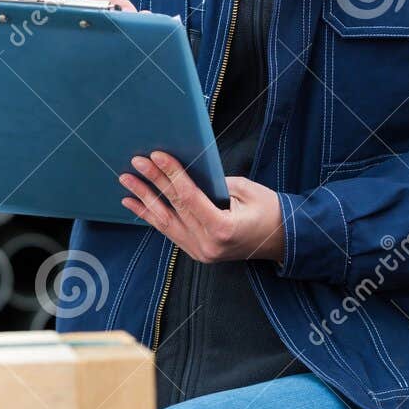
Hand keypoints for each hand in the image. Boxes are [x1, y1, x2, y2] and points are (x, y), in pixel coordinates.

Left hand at [118, 151, 285, 263]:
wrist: (282, 240)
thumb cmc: (269, 210)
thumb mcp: (246, 189)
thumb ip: (214, 183)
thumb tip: (183, 171)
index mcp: (222, 229)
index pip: (189, 198)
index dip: (171, 174)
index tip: (155, 156)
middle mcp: (207, 245)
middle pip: (174, 208)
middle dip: (153, 183)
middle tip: (135, 164)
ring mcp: (200, 253)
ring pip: (165, 223)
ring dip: (144, 200)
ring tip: (126, 182)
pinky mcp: (196, 252)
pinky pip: (170, 232)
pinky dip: (151, 216)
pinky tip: (135, 203)